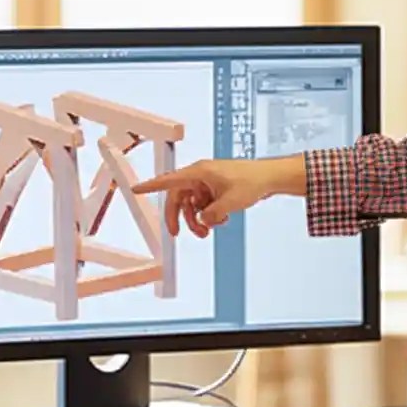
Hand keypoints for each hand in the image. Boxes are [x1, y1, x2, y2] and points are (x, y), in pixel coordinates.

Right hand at [132, 156, 304, 237]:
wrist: (270, 178)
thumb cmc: (252, 181)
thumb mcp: (230, 203)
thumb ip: (212, 215)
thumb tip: (203, 222)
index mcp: (199, 172)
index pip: (169, 180)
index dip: (151, 186)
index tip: (136, 189)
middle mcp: (200, 176)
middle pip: (179, 198)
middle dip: (180, 217)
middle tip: (177, 234)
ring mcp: (208, 183)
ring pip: (192, 205)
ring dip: (197, 220)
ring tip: (208, 231)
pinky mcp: (216, 189)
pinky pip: (204, 205)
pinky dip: (210, 216)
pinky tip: (222, 221)